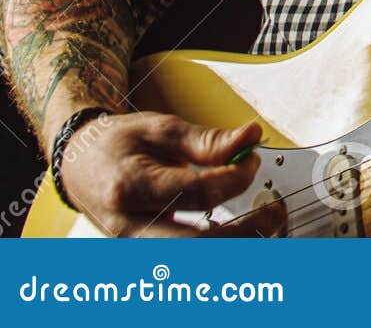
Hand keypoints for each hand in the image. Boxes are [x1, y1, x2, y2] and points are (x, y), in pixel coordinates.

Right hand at [54, 112, 284, 236]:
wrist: (78, 164)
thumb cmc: (116, 143)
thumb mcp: (161, 128)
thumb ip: (208, 139)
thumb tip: (251, 137)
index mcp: (130, 187)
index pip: (196, 193)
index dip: (235, 178)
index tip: (252, 159)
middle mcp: (128, 225)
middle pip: (194, 244)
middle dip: (242, 232)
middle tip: (273, 213)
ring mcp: (134, 245)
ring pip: (191, 259)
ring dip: (233, 246)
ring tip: (264, 223)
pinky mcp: (145, 251)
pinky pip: (186, 257)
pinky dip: (217, 248)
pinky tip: (239, 232)